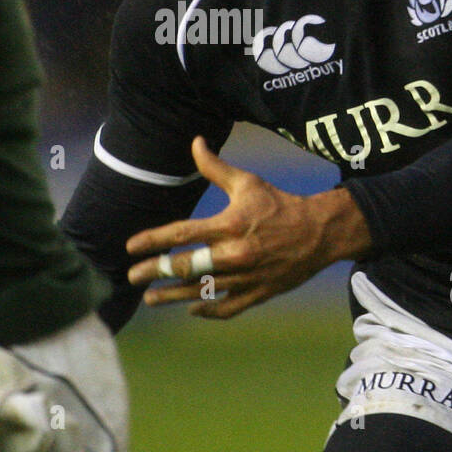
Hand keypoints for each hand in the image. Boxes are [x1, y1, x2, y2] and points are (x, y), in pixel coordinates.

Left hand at [126, 136, 371, 318]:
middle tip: (132, 276)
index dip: (152, 241)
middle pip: (185, 267)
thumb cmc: (280, 204)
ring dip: (172, 296)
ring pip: (201, 291)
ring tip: (150, 298)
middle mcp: (234, 254)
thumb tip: (195, 141)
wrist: (320, 232)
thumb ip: (215, 167)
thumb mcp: (248, 182)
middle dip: (155, 272)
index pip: (181, 234)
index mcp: (229, 225)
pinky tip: (192, 308)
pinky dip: (208, 309)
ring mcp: (246, 277)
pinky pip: (228, 307)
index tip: (131, 247)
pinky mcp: (258, 293)